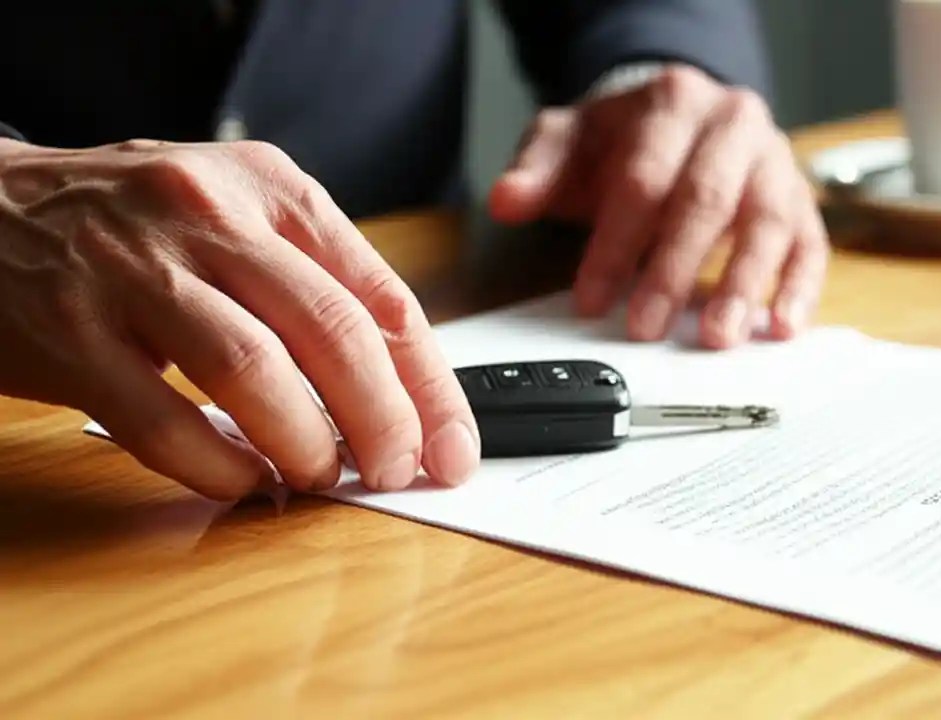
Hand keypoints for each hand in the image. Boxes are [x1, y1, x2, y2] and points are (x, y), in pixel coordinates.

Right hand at [0, 138, 479, 499]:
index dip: (430, 383)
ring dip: (304, 444)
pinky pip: (163, 422)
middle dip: (385, 421)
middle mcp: (208, 214)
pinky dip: (216, 467)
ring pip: (256, 372)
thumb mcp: (232, 210)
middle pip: (334, 333)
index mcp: (269, 187)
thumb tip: (397, 388)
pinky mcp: (69, 332)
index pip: (381, 295)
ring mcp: (134, 269)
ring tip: (317, 476)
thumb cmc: (128, 220)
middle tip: (396, 470)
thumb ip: (310, 280)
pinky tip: (241, 481)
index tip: (454, 443)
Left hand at [489, 65, 828, 348]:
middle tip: (647, 328)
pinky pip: (811, 244)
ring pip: (769, 223)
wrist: (680, 118)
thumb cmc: (624, 140)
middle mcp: (734, 125)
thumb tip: (506, 199)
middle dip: (674, 271)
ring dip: (744, 285)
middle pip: (707, 201)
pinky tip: (782, 326)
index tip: (591, 298)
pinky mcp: (801, 200)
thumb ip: (536, 169)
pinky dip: (801, 289)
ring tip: (719, 337)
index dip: (616, 243)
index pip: (644, 178)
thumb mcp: (569, 140)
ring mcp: (775, 162)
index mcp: (674, 101)